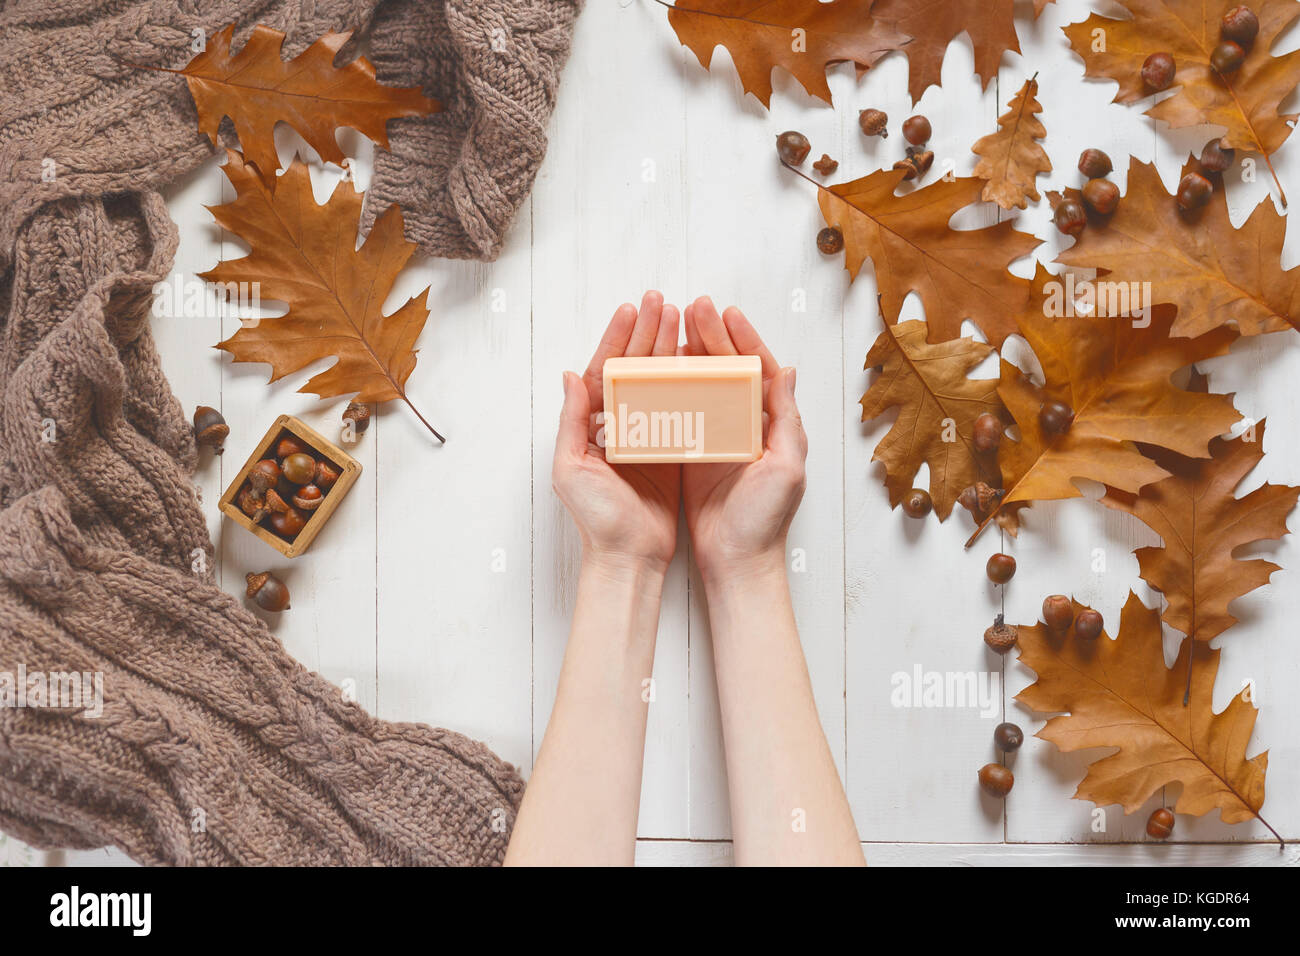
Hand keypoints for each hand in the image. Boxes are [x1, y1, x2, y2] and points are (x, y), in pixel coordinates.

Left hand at [554, 292, 681, 571]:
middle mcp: (617, 428)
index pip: (604, 371)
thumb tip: (570, 375)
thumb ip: (571, 422)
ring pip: (657, 383)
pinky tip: (698, 361)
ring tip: (681, 320)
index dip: (618, 339)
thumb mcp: (571, 471)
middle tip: (662, 302)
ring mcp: (645, 438)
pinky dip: (687, 384)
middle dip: (647, 334)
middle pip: (633, 370)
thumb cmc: (598, 522)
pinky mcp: (669, 453)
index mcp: (590, 428)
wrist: (629, 559)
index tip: (632, 310)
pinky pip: (680, 410)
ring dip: (667, 351)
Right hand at [681, 297, 805, 582]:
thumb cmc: (765, 521)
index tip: (725, 312)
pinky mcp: (695, 454)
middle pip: (730, 370)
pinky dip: (673, 388)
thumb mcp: (786, 468)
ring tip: (674, 327)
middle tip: (693, 307)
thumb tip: (788, 370)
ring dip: (692, 355)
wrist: (737, 563)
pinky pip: (683, 411)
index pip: (760, 370)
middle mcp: (749, 427)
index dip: (743, 339)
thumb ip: (786, 420)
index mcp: (773, 426)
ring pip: (706, 385)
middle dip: (713, 336)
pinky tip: (659, 369)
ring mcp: (721, 439)